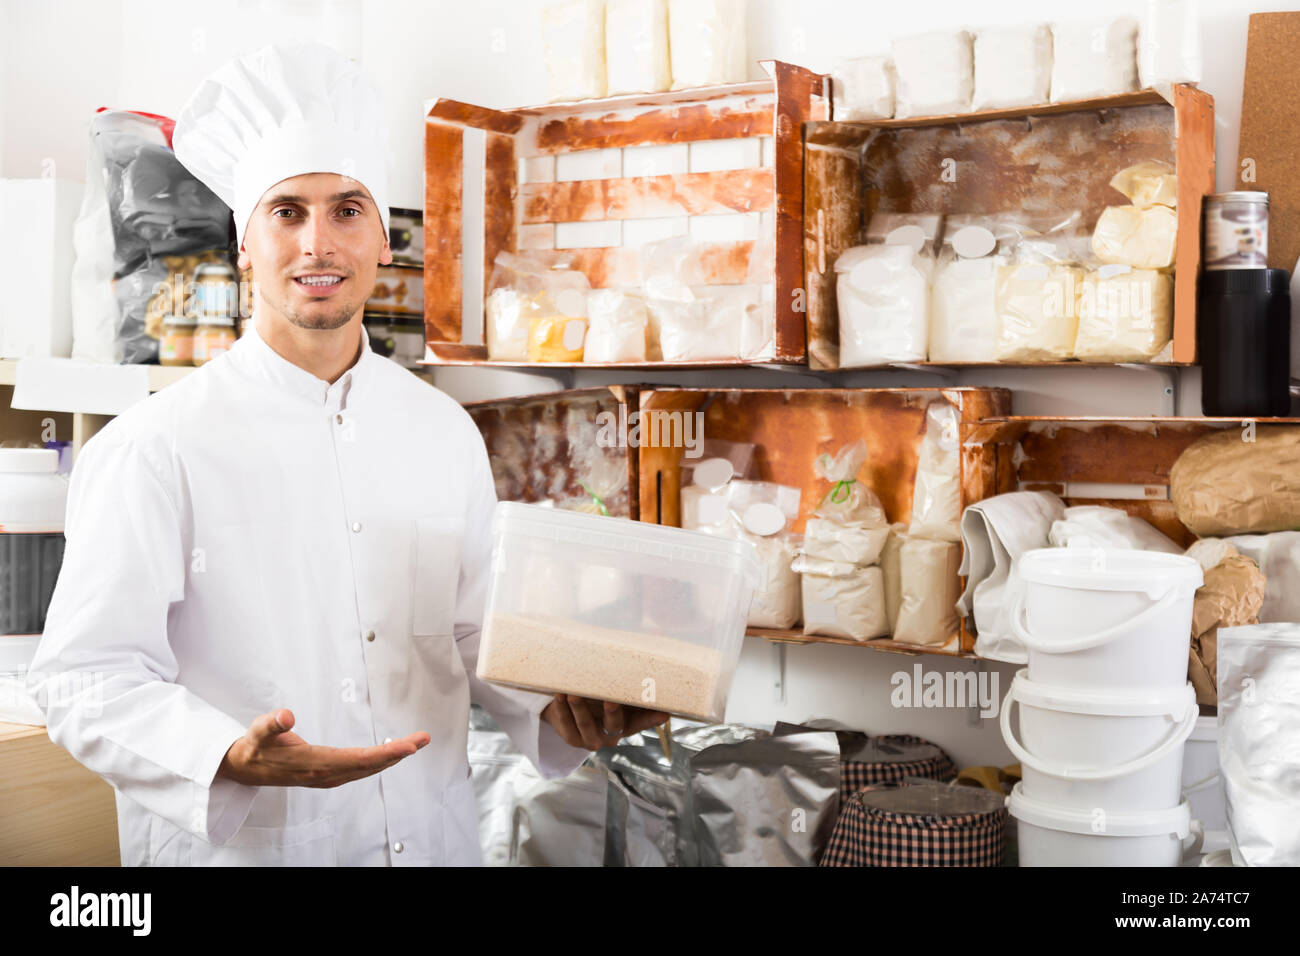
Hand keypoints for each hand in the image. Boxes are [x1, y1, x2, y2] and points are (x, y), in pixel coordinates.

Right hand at [216, 708, 429, 787]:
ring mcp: (328, 777)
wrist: (244, 768)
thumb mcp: (259, 731)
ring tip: (416, 743)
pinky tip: (391, 753)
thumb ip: (272, 723)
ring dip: (393, 757)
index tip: (408, 746)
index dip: (385, 754)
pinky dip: (379, 761)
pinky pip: (360, 769)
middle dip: (398, 753)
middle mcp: (325, 774)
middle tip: (423, 739)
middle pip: (369, 766)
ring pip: (367, 769)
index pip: (358, 759)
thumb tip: (286, 715)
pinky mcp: (328, 775)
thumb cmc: (256, 747)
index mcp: (314, 764)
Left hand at [541, 694, 669, 750]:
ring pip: (585, 724)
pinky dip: (561, 709)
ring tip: (574, 694)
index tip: (664, 714)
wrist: (568, 713)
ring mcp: (591, 739)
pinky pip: (566, 723)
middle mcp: (611, 735)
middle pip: (614, 725)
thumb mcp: (615, 698)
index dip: (652, 719)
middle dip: (613, 712)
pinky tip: (560, 695)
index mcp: (626, 725)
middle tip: (611, 700)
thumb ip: (626, 690)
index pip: (642, 722)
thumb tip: (648, 670)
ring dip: (579, 708)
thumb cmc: (597, 700)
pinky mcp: (572, 738)